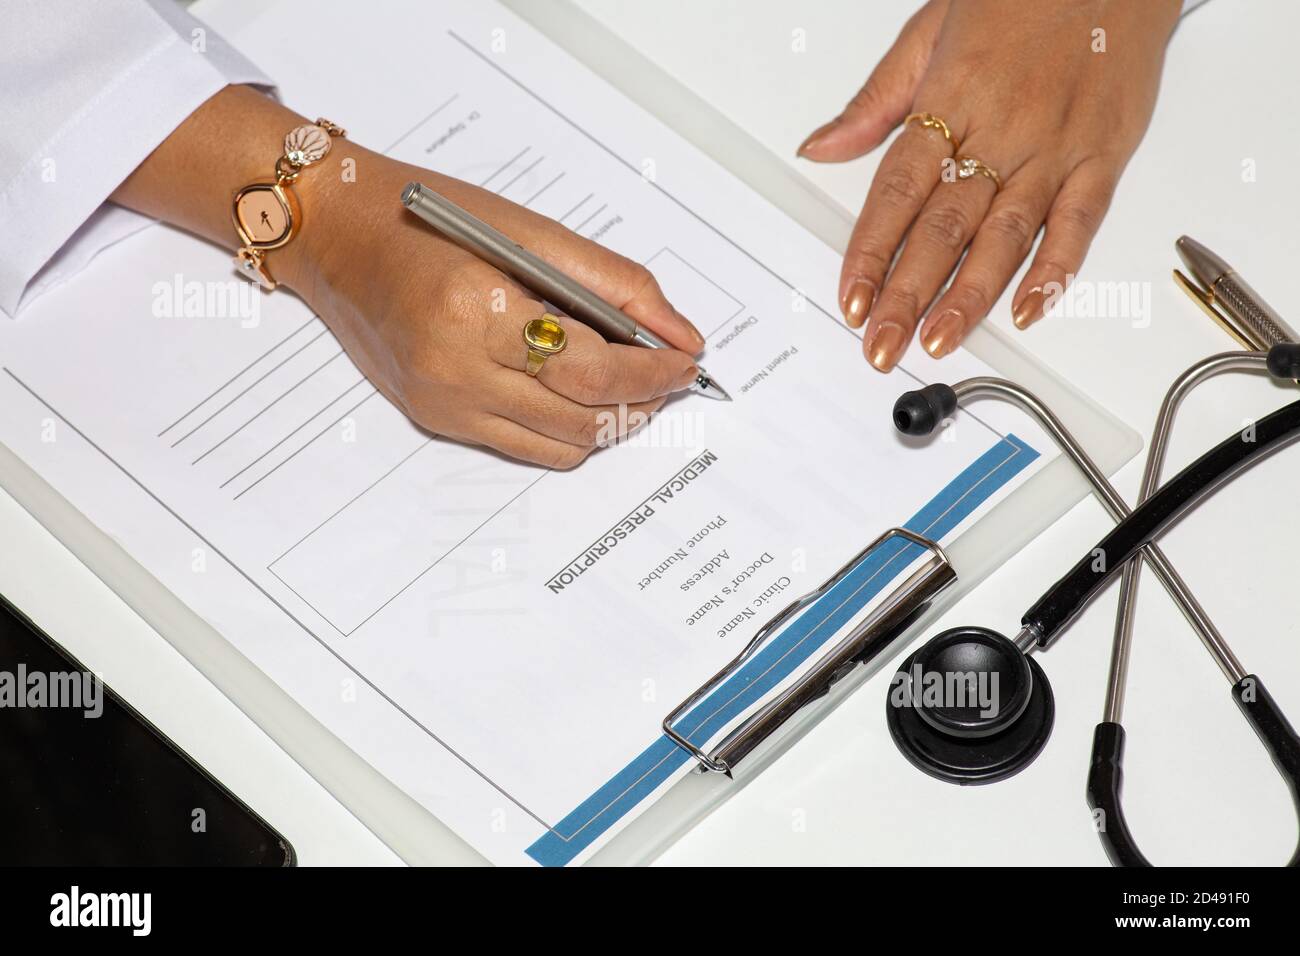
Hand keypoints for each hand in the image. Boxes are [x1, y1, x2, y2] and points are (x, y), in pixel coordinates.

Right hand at [282, 149, 702, 468]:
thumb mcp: (530, 232)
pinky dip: (566, 428)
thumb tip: (682, 336)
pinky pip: (525, 447)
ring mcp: (442, 403)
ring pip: (561, 446)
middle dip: (642, 402)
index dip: (654, 373)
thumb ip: (617, 284)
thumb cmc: (428, 221)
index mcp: (478, 308)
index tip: (687, 362)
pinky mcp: (435, 419)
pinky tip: (577, 392)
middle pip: (584, 419)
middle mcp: (455, 368)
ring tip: (628, 384)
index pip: (595, 372)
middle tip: (668, 373)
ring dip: (609, 422)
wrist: (336, 239)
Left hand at [797, 0, 1181, 369]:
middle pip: (943, 228)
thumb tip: (821, 147)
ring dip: (968, 297)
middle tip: (882, 346)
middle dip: (907, 295)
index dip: (870, 253)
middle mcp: (1000, 131)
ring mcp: (1054, 148)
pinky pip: (1079, 221)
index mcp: (949, 103)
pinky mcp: (1103, 155)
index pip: (896, 194)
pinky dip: (1056, 269)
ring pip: (1004, 236)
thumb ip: (875, 102)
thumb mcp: (929, 31)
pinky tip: (1028, 309)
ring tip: (937, 340)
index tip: (851, 299)